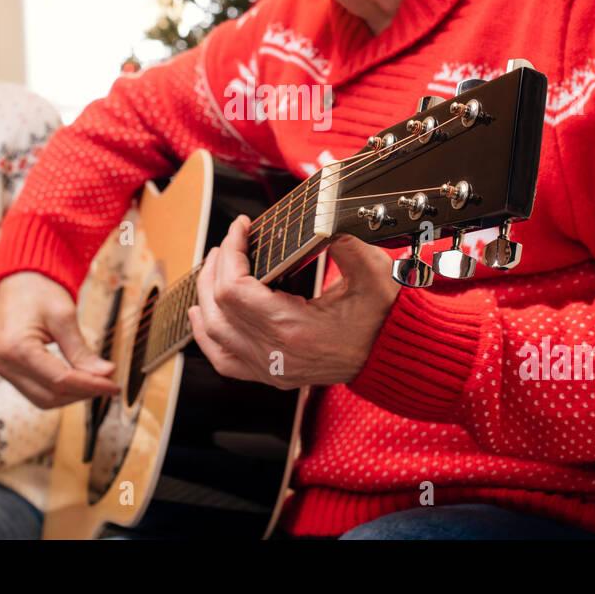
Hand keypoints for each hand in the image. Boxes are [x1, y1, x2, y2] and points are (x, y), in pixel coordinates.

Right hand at [0, 270, 118, 407]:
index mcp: (16, 348)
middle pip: (50, 395)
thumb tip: (105, 374)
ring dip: (71, 396)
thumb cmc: (39, 291)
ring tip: (96, 384)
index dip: (91, 386)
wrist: (17, 280)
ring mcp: (2, 369)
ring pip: (42, 399)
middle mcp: (4, 364)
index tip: (114, 385)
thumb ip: (82, 351)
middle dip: (83, 393)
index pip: (60, 380)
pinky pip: (35, 391)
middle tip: (109, 385)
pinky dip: (58, 391)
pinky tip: (78, 382)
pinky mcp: (7, 370)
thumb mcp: (64, 317)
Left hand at [188, 216, 400, 388]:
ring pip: (215, 334)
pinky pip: (224, 361)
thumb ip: (346, 243)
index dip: (231, 252)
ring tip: (213, 268)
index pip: (235, 288)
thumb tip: (322, 218)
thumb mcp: (373, 273)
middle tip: (230, 241)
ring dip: (206, 297)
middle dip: (217, 267)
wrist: (393, 356)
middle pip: (219, 307)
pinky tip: (201, 316)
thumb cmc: (384, 316)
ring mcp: (271, 368)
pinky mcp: (273, 375)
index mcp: (293, 327)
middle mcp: (275, 352)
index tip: (242, 226)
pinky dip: (207, 336)